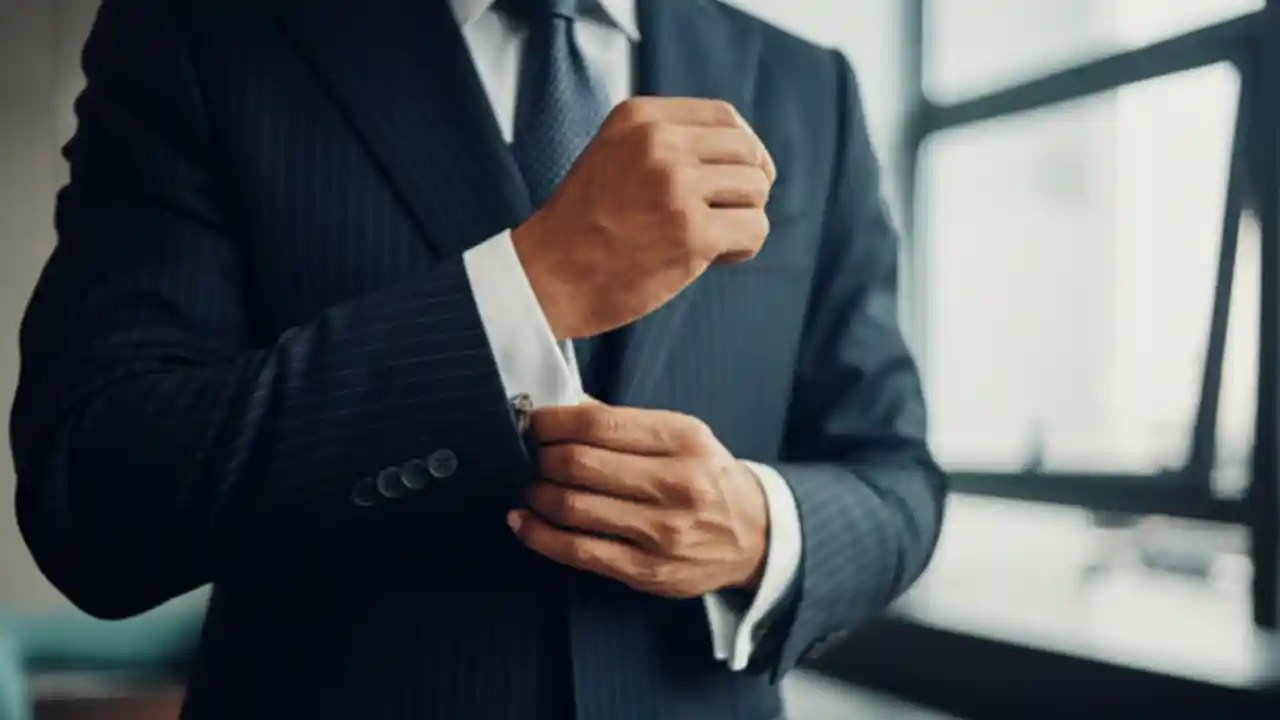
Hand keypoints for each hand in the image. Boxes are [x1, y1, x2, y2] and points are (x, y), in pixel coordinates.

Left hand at [507, 401, 768, 597]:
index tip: (533, 422)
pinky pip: (578, 552)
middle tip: (529, 454)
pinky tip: (523, 520)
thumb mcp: (682, 435)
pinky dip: (539, 534)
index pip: (598, 425)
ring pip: (572, 508)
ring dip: (535, 493)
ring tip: (529, 484)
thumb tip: (561, 408)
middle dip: (539, 456)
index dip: (552, 422)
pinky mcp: (648, 570)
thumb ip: (624, 423)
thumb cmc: (707, 477)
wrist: (755, 537)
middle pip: (578, 465)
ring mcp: (662, 532)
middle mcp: (676, 485)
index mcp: (683, 440)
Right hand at [512, 97, 775, 339]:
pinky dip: (743, 246)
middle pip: (747, 151)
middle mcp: (659, 144)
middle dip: (750, 184)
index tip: (738, 175)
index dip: (744, 147)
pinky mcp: (691, 235)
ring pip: (756, 189)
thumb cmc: (585, 223)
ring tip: (713, 239)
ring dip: (744, 217)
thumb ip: (666, 141)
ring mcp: (676, 188)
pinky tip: (716, 258)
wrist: (548, 277)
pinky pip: (754, 229)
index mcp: (639, 117)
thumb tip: (745, 150)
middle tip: (729, 213)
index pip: (724, 116)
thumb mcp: (615, 154)